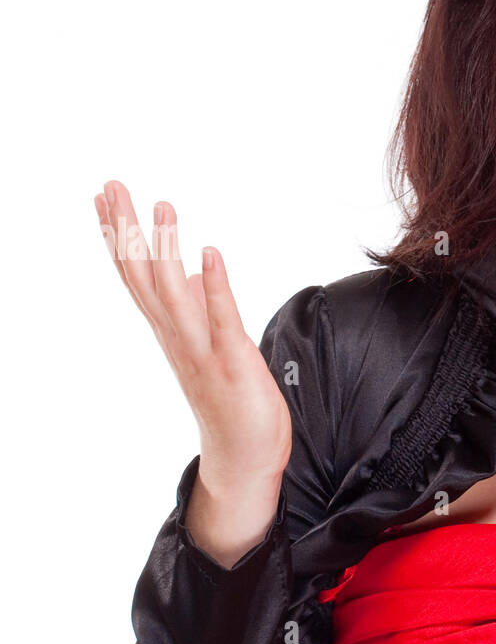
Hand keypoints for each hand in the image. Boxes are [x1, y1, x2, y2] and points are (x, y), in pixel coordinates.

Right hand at [94, 181, 292, 488]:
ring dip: (165, 249)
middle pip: (142, 277)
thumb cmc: (231, 402)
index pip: (137, 276)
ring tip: (162, 205)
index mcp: (172, 332)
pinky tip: (208, 254)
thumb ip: (196, 308)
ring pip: (172, 294)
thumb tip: (188, 273)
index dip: (119, 236)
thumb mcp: (210, 346)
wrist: (244, 459)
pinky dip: (213, 286)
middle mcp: (178, 338)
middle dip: (126, 231)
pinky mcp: (232, 363)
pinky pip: (221, 319)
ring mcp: (201, 351)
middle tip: (111, 184)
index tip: (103, 196)